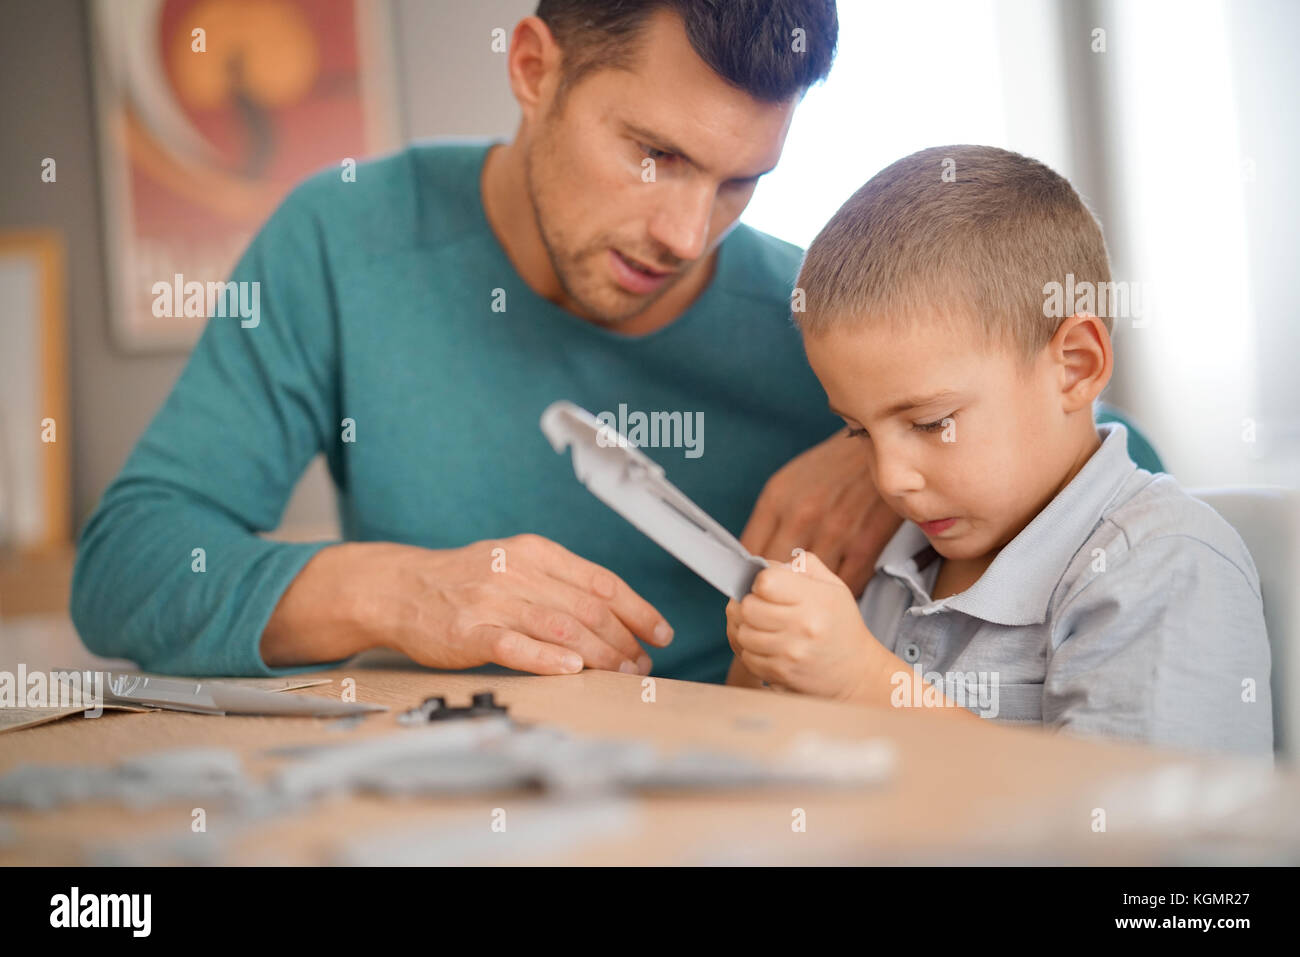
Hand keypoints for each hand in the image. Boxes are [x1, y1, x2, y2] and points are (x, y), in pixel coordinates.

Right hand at [264, 535, 671, 675]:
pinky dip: (547, 658)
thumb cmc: (462, 581)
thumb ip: (558, 583)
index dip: (638, 610)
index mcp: (536, 552)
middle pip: (589, 607)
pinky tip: (571, 669)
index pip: (601, 581)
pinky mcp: (470, 631)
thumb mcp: (514, 563)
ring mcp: (493, 601)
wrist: (398, 588)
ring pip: (562, 627)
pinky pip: (516, 645)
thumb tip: (612, 615)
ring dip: (600, 655)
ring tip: (622, 673)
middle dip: (625, 640)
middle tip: (642, 664)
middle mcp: (518, 571)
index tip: (660, 633)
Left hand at [725, 551, 886, 699]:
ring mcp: (790, 653)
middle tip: (759, 605)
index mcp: (815, 600)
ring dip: (746, 628)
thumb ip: (802, 566)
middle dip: (748, 603)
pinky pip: (747, 657)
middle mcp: (802, 627)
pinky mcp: (781, 674)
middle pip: (747, 607)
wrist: (855, 671)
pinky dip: (751, 650)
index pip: (765, 582)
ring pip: (743, 633)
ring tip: (761, 626)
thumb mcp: (833, 587)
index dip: (760, 581)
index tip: (767, 587)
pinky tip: (766, 646)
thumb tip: (768, 565)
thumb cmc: (840, 624)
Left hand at [741, 429, 901, 596]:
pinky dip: (837, 593)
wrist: (881, 447)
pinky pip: (844, 584)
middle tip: (778, 599)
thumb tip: (752, 559)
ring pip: (808, 586)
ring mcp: (834, 532)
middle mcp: (801, 517)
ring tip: (805, 602)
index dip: (747, 575)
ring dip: (806, 598)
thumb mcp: (787, 483)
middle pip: (774, 574)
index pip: (749, 553)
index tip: (751, 586)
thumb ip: (769, 521)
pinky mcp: (865, 545)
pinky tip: (834, 593)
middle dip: (772, 592)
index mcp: (777, 500)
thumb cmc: (832, 467)